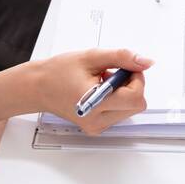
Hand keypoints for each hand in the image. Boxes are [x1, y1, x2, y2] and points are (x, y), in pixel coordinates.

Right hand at [34, 48, 151, 135]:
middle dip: (131, 86)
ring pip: (130, 110)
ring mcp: (97, 126)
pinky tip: (100, 90)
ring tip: (102, 82)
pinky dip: (116, 100)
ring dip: (124, 93)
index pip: (135, 98)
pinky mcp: (96, 127)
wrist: (38, 87)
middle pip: (136, 106)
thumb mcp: (91, 57)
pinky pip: (120, 113)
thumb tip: (145, 62)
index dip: (137, 79)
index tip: (126, 68)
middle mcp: (97, 121)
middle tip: (113, 73)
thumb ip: (122, 58)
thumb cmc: (58, 72)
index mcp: (95, 104)